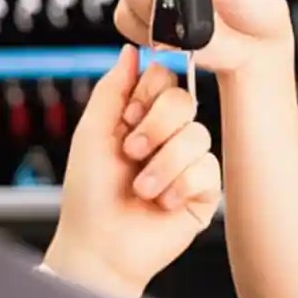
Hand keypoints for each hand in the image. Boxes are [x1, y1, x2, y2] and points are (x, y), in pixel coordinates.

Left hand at [43, 45, 220, 297]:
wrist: (102, 246)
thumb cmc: (90, 196)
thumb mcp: (92, 132)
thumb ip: (113, 88)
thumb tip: (130, 50)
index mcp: (143, 118)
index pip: (166, 79)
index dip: (149, 95)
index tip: (130, 116)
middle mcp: (169, 136)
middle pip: (185, 101)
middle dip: (155, 128)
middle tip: (132, 152)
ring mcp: (189, 161)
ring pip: (198, 136)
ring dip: (162, 166)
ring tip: (143, 188)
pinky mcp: (206, 188)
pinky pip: (208, 169)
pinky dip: (178, 187)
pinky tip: (163, 202)